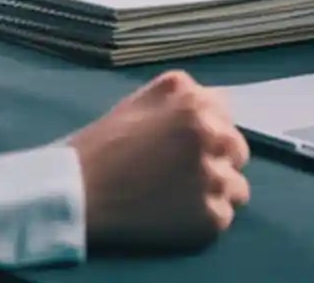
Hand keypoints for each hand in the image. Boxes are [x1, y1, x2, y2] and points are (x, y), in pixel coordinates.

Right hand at [67, 70, 250, 251]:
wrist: (75, 195)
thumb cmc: (102, 146)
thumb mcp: (140, 101)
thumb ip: (183, 94)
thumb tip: (214, 98)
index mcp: (195, 106)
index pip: (226, 115)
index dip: (207, 130)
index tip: (185, 144)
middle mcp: (212, 138)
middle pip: (238, 151)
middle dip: (217, 160)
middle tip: (183, 172)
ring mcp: (214, 179)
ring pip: (237, 187)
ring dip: (215, 192)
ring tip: (181, 195)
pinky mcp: (210, 216)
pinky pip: (223, 217)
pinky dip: (204, 219)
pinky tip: (175, 214)